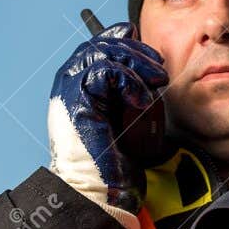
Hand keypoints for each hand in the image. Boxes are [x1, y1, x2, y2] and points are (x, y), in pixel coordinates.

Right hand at [47, 22, 170, 228]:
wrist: (100, 187)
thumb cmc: (114, 155)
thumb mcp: (127, 111)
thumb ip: (128, 86)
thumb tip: (146, 60)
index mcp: (78, 81)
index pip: (99, 43)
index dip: (125, 41)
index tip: (152, 57)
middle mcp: (69, 81)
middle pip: (101, 43)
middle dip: (136, 51)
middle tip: (159, 69)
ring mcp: (70, 89)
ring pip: (104, 53)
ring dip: (137, 64)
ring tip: (156, 83)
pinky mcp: (78, 99)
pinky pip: (106, 72)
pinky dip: (130, 82)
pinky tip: (141, 100)